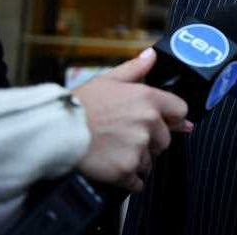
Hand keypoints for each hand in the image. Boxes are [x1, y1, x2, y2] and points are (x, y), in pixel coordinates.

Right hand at [72, 48, 192, 192]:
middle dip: (152, 141)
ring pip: (151, 161)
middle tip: (128, 138)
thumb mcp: (108, 79)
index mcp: (148, 99)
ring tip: (116, 152)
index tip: (168, 123)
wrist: (55, 130)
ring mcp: (138, 148)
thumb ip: (135, 68)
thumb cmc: (79, 104)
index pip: (180, 110)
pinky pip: (138, 182)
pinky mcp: (125, 170)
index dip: (173, 118)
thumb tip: (152, 55)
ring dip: (139, 160)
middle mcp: (148, 123)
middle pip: (165, 139)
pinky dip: (129, 179)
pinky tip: (116, 169)